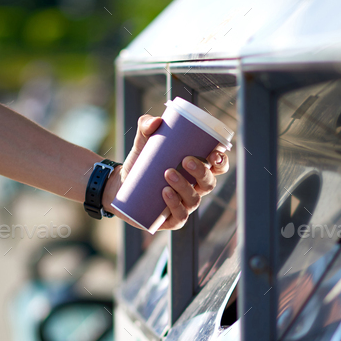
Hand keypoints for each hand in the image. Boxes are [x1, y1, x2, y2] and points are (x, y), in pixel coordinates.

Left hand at [102, 114, 228, 230]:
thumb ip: (147, 126)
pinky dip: (175, 205)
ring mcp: (184, 205)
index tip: (214, 153)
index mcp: (196, 170)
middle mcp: (194, 189)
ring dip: (184, 186)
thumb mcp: (143, 142)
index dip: (221, 162)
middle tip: (186, 160)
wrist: (119, 185)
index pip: (217, 167)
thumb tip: (156, 121)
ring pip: (193, 199)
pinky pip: (179, 216)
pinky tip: (166, 193)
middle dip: (201, 171)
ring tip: (168, 173)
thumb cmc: (140, 162)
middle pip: (208, 183)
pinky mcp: (170, 219)